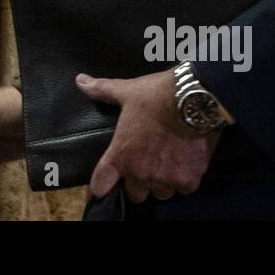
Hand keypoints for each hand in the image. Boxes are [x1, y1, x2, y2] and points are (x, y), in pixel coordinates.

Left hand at [76, 69, 218, 202]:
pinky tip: (186, 163)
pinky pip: (183, 189)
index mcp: (121, 155)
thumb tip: (80, 80)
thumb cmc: (156, 96)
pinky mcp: (189, 180)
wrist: (194, 99)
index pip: (101, 185)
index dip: (100, 186)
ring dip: (162, 182)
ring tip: (167, 164)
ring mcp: (166, 178)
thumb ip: (102, 90)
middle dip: (138, 182)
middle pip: (135, 194)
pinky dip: (185, 180)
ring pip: (160, 192)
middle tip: (145, 165)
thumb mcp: (126, 91)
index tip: (103, 186)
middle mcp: (141, 173)